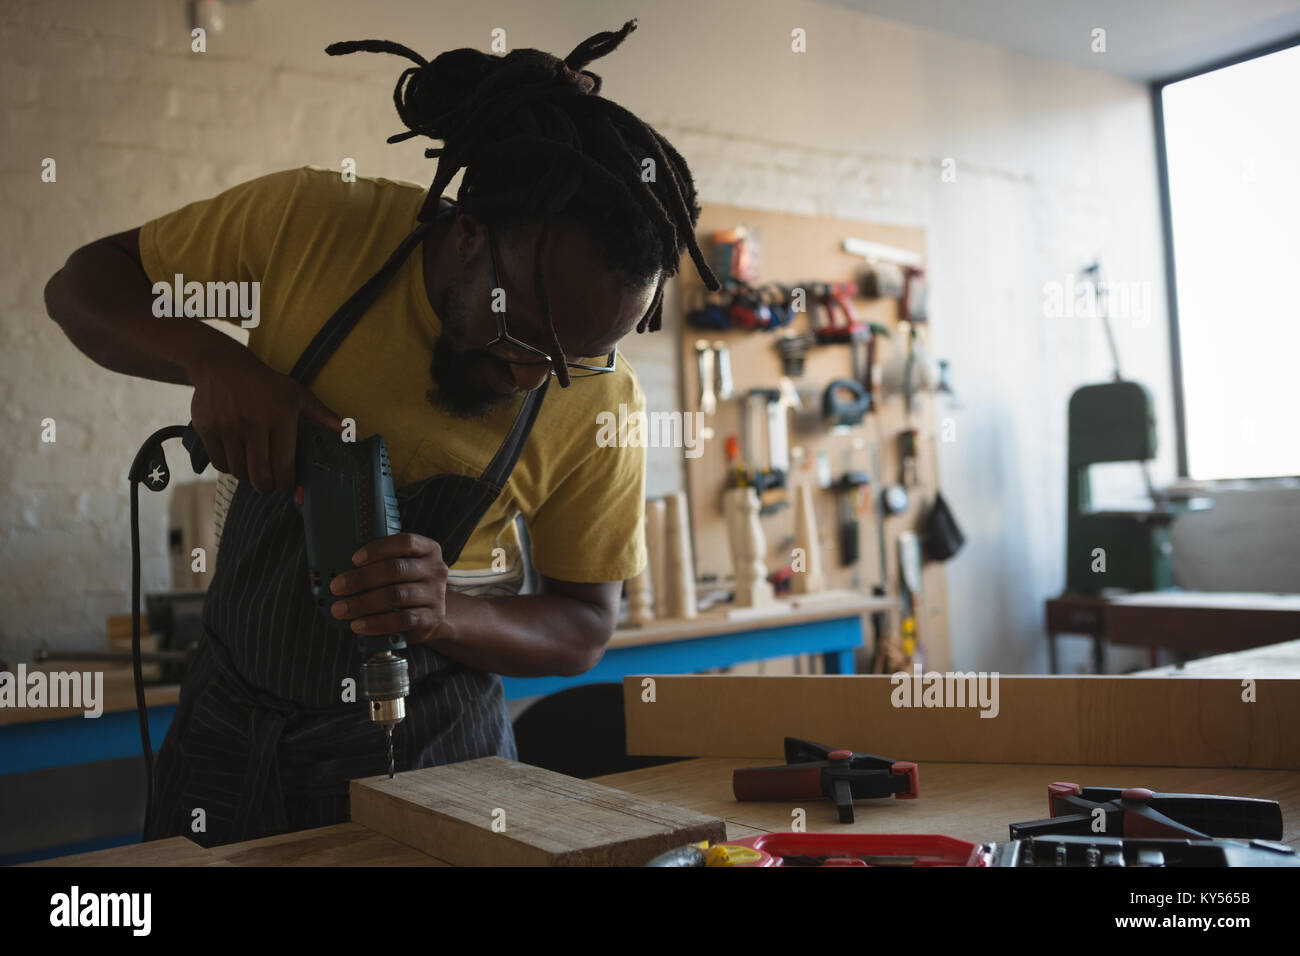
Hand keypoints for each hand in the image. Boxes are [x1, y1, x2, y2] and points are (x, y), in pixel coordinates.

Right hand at [189, 339, 342, 492]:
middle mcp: (253, 424)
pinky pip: (220, 463)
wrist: (221, 365)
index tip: (288, 485)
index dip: (286, 481)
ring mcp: (228, 427)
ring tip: (255, 471)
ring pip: (239, 470)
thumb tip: (354, 434)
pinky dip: (229, 468)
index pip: (284, 462)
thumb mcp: (298, 394)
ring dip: (248, 477)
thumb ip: (324, 417)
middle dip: (268, 485)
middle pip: (260, 473)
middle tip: (271, 485)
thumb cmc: (266, 383)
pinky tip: (237, 461)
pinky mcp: (207, 429)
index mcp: (279, 416)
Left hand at [327, 533, 450, 643]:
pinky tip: (358, 624)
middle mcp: (435, 570)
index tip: (354, 559)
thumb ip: (381, 563)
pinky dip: (376, 623)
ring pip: (395, 596)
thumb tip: (340, 568)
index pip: (405, 542)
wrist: (433, 614)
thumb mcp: (403, 567)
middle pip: (396, 569)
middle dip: (361, 578)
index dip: (378, 549)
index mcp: (428, 549)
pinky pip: (401, 620)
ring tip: (340, 609)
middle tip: (337, 587)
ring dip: (362, 603)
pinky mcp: (431, 618)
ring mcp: (436, 595)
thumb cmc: (408, 584)